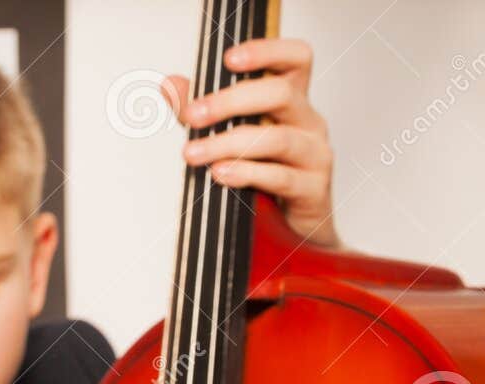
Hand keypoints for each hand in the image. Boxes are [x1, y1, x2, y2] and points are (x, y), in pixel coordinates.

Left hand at [162, 37, 338, 247]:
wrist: (294, 232)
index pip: (294, 59)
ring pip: (277, 138)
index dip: (267, 51)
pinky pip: (281, 177)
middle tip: (192, 116)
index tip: (228, 59)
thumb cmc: (264, 177)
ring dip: (228, 144)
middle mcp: (308, 122)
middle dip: (230, 102)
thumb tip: (169, 85)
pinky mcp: (313, 189)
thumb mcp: (231, 138)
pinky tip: (220, 174)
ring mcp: (314, 154)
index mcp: (292, 101)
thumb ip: (202, 112)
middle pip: (280, 93)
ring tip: (192, 154)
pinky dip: (247, 174)